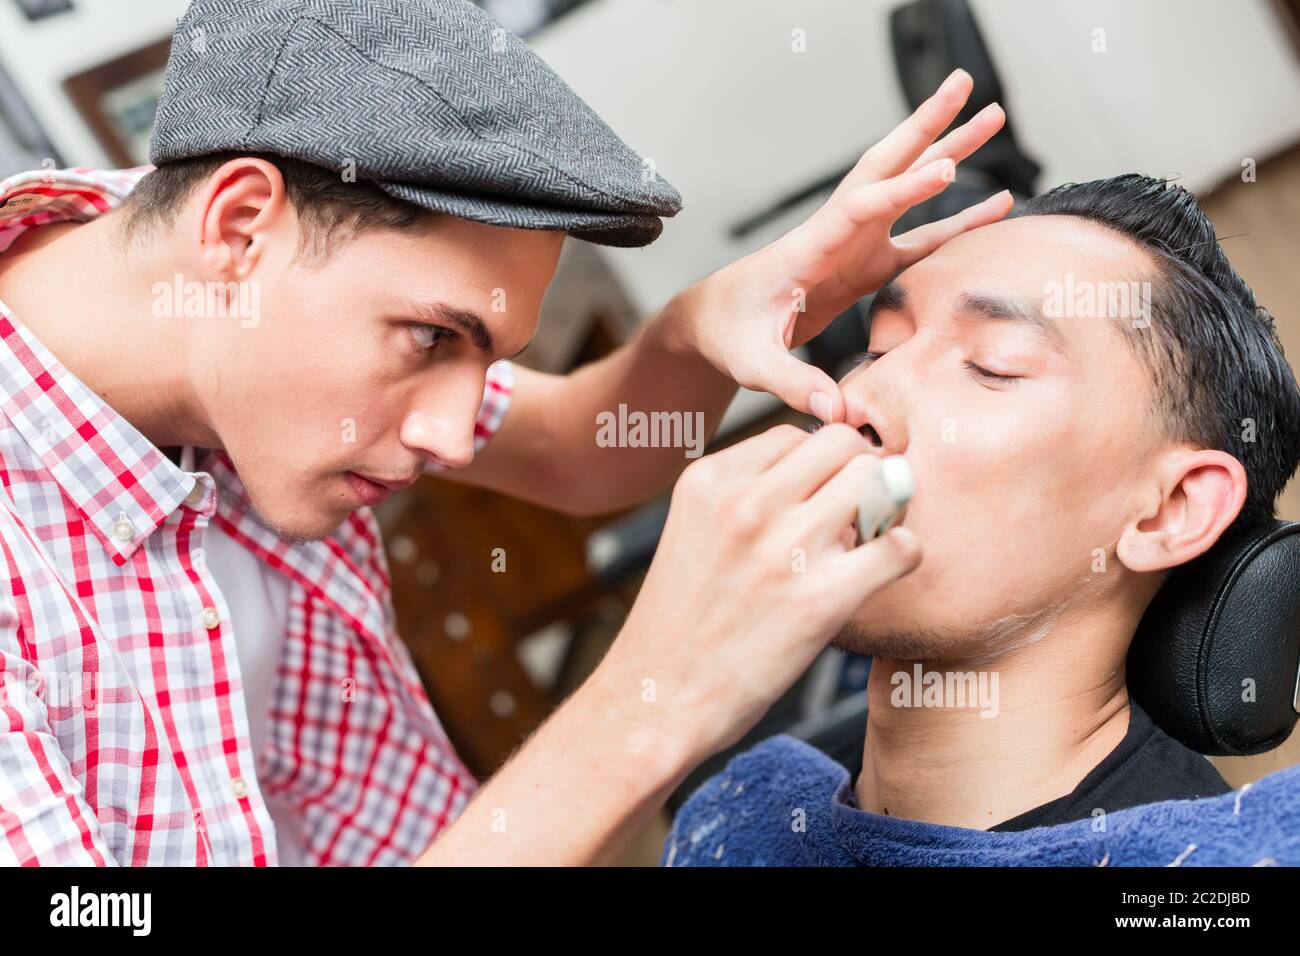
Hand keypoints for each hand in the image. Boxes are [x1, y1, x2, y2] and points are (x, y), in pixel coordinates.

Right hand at [591, 423, 921, 761]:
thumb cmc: (680, 625)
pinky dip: (903, 553)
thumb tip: (830, 475)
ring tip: (862, 543)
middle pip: (842, 444)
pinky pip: (898, 545)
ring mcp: (783, 550)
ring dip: (883, 507)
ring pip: (876, 479)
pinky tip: (880, 571)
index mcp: (709, 480)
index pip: (794, 436)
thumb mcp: (693, 531)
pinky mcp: (819, 600)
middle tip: (854, 515)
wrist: (656, 702)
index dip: (816, 466)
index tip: (816, 501)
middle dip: (857, 472)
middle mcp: (746, 504)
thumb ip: (746, 495)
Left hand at [667, 67, 1013, 422]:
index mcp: (807, 248)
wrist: (712, 322)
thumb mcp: (753, 363)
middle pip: (885, 167)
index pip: (859, 207)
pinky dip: (957, 219)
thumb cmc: (727, 336)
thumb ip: (792, 383)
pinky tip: (996, 206)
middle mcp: (833, 234)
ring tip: (993, 117)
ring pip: (906, 189)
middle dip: (926, 126)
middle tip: (968, 84)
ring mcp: (851, 245)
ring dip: (949, 152)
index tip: (946, 168)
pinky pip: (919, 236)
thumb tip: (834, 410)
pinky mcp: (863, 266)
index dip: (903, 188)